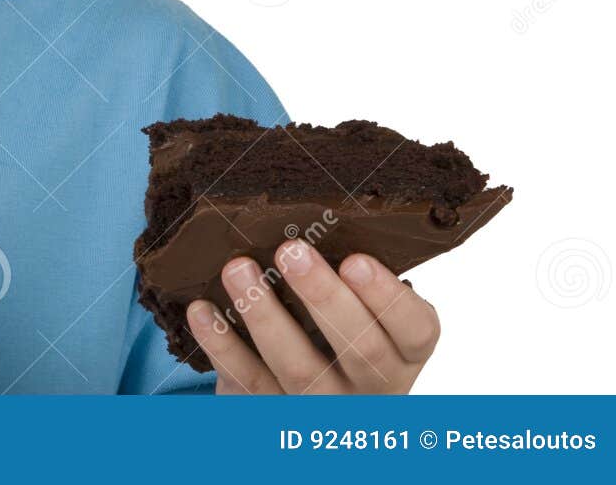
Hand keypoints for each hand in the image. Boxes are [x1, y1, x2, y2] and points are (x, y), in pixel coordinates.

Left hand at [186, 239, 440, 394]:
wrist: (310, 407)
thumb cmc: (336, 332)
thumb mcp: (361, 310)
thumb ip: (352, 274)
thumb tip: (312, 201)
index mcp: (403, 354)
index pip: (415, 330)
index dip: (388, 297)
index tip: (356, 259)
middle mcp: (371, 388)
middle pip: (360, 350)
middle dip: (323, 297)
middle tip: (290, 250)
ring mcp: (322, 409)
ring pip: (298, 369)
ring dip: (265, 316)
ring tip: (237, 268)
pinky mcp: (271, 415)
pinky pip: (246, 383)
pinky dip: (222, 344)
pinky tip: (201, 309)